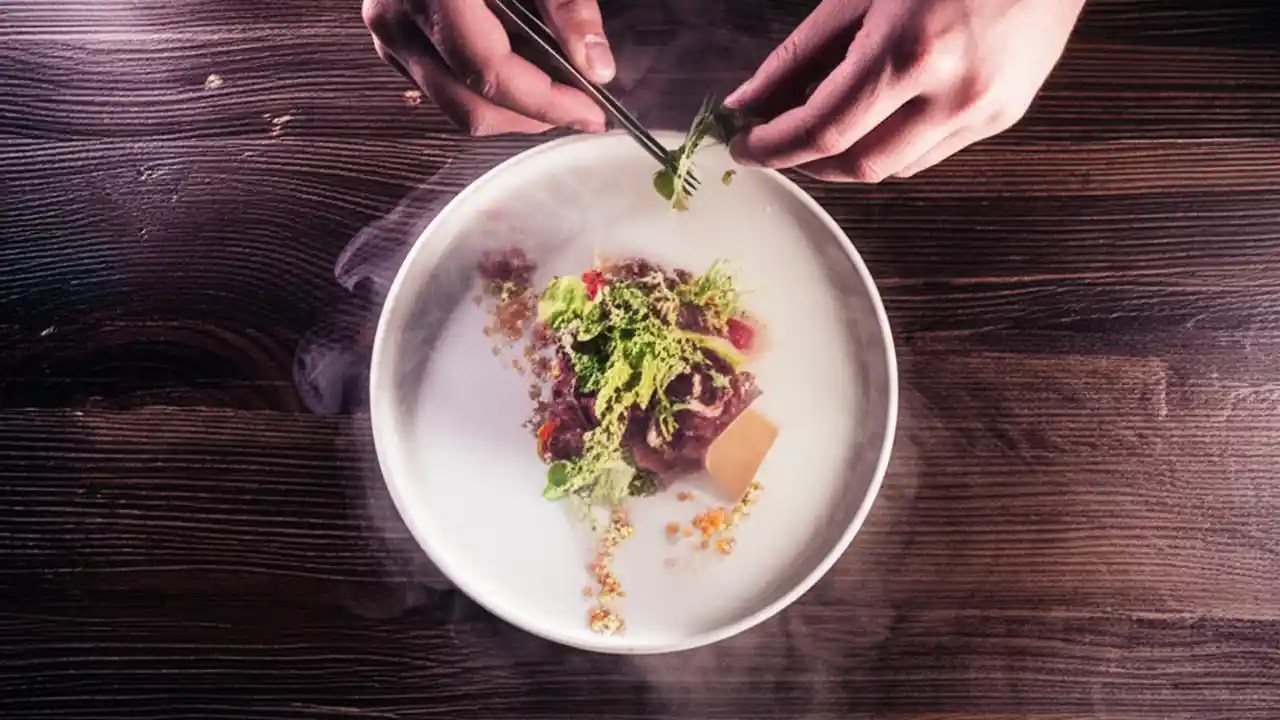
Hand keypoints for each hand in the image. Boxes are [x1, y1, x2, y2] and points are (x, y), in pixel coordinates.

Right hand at [362, 0, 612, 134]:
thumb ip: (568, 6)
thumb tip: (597, 68)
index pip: (491, 72)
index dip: (546, 103)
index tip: (592, 113)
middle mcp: (397, 21)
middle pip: (472, 106)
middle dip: (533, 119)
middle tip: (581, 109)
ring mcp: (389, 37)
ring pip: (456, 108)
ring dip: (512, 113)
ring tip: (556, 94)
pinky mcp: (393, 45)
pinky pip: (443, 91)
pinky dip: (486, 95)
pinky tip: (521, 75)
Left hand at [726, 0, 1085, 180]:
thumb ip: (800, 51)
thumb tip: (750, 97)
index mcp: (908, 51)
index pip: (822, 129)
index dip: (774, 147)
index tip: (743, 146)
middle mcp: (951, 92)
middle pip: (856, 164)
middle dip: (805, 162)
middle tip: (774, 142)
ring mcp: (984, 110)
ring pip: (894, 168)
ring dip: (846, 160)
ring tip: (819, 130)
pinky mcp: (1005, 115)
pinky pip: (931, 153)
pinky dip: (890, 146)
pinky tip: (873, 120)